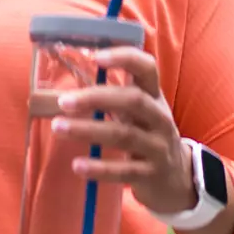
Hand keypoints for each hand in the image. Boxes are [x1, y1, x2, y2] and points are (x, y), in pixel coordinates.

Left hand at [53, 47, 193, 214]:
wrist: (175, 176)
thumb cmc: (146, 134)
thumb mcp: (139, 112)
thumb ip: (113, 97)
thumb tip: (69, 86)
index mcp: (154, 96)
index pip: (147, 68)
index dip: (125, 58)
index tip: (96, 57)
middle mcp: (160, 118)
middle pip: (133, 101)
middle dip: (97, 98)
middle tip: (63, 101)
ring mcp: (158, 146)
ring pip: (124, 135)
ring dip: (88, 130)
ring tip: (58, 128)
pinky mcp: (151, 174)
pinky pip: (124, 171)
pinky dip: (100, 168)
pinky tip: (77, 165)